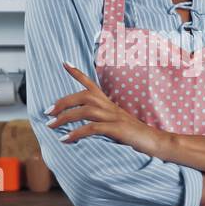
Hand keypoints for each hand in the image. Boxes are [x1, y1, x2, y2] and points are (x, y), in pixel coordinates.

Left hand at [44, 62, 167, 154]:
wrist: (157, 142)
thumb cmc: (136, 135)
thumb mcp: (117, 123)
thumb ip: (102, 121)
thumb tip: (85, 124)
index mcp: (109, 103)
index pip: (91, 83)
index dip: (77, 72)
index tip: (64, 63)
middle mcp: (110, 106)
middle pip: (83, 95)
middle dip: (62, 102)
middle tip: (47, 112)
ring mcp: (114, 117)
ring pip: (85, 110)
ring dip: (65, 117)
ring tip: (51, 125)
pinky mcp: (117, 129)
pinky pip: (92, 128)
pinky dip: (76, 133)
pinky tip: (65, 139)